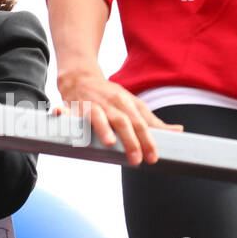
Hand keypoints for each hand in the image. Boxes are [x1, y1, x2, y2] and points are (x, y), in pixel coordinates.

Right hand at [56, 63, 182, 164]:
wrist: (83, 77)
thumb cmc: (111, 96)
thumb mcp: (134, 106)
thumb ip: (153, 121)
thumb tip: (179, 131)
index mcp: (129, 104)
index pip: (142, 124)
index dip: (149, 141)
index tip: (154, 158)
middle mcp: (113, 104)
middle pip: (125, 122)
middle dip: (132, 141)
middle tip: (137, 160)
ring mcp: (94, 105)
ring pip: (101, 117)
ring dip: (103, 129)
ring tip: (109, 144)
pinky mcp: (75, 107)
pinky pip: (68, 112)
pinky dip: (62, 114)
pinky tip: (58, 115)